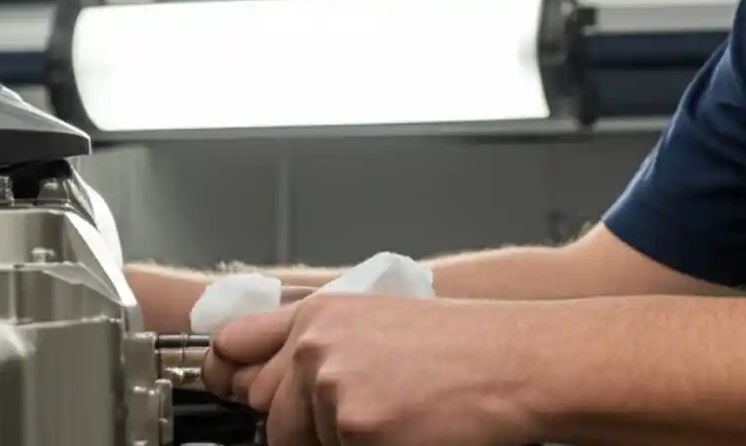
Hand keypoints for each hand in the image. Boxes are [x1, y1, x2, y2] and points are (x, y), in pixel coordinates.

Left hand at [202, 294, 534, 445]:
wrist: (519, 361)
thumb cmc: (463, 347)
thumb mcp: (377, 323)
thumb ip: (319, 346)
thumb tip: (276, 386)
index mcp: (317, 314)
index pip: (230, 348)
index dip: (226, 377)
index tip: (227, 390)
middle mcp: (314, 345)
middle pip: (262, 410)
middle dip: (294, 426)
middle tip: (353, 418)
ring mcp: (331, 388)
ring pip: (301, 443)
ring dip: (338, 442)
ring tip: (396, 416)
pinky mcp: (357, 429)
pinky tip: (408, 430)